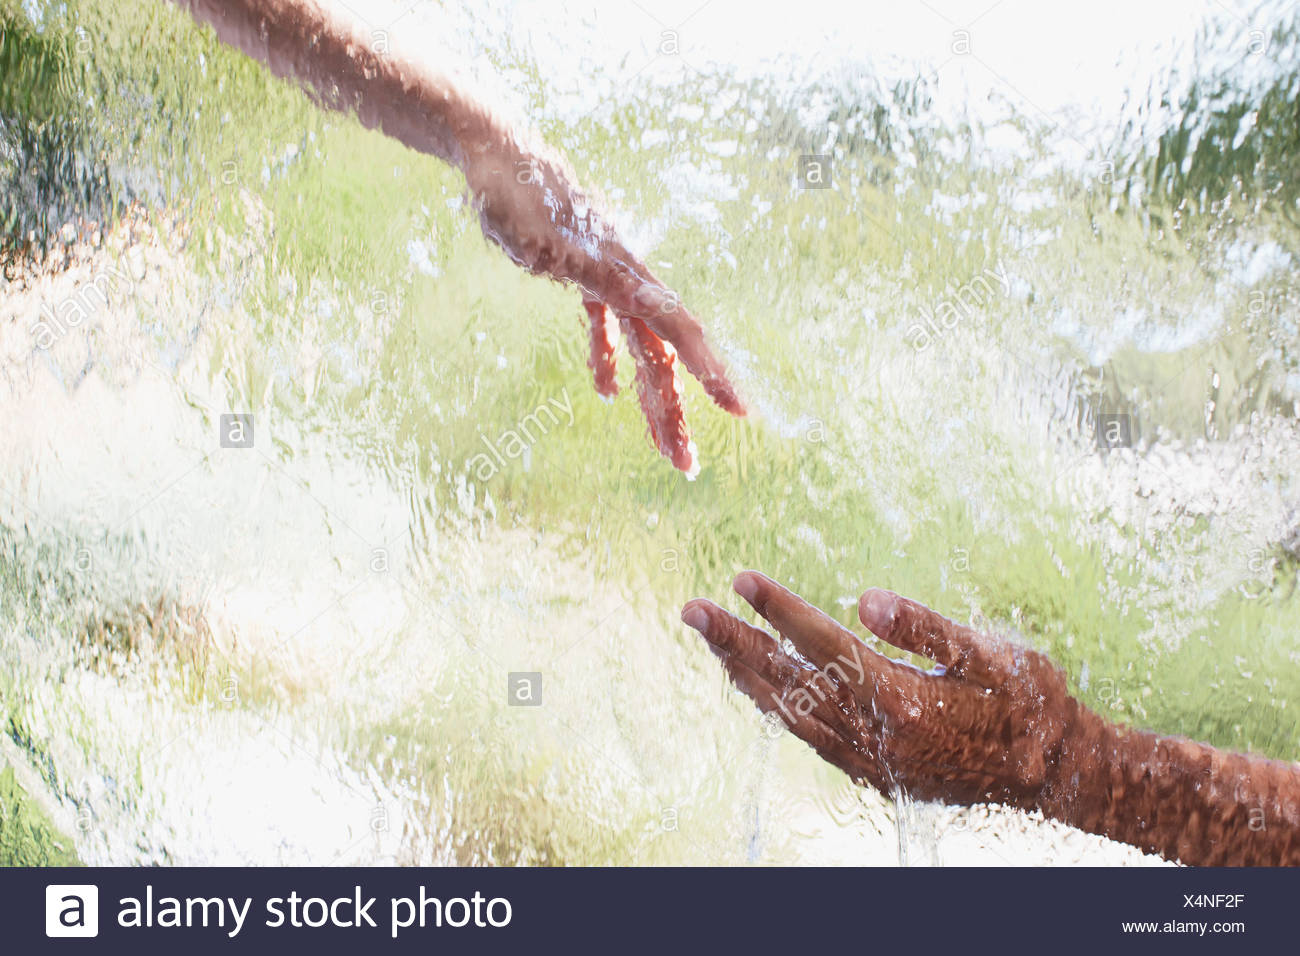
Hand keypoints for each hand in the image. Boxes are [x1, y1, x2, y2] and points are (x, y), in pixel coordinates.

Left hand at [464, 139, 744, 472]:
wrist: (494, 153)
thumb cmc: (517, 194)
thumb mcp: (547, 239)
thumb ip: (592, 270)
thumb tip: (636, 297)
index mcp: (625, 273)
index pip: (678, 328)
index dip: (710, 370)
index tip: (738, 410)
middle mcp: (627, 278)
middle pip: (663, 355)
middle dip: (674, 412)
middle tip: (686, 467)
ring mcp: (608, 277)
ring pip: (641, 348)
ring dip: (651, 398)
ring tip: (664, 447)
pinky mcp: (585, 273)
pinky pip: (607, 326)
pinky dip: (607, 358)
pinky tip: (605, 391)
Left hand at [681, 571, 1084, 810]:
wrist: (1053, 774)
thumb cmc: (1030, 704)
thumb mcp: (992, 655)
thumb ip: (925, 627)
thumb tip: (867, 599)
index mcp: (901, 698)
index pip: (822, 645)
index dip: (779, 610)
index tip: (742, 579)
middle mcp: (873, 733)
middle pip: (788, 681)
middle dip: (735, 643)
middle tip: (692, 610)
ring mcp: (867, 758)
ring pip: (787, 712)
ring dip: (746, 675)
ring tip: (713, 640)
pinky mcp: (870, 772)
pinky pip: (805, 735)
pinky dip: (773, 705)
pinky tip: (758, 685)